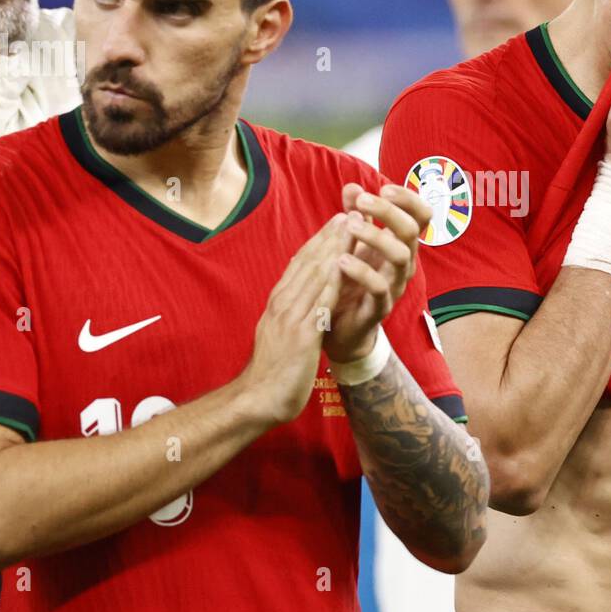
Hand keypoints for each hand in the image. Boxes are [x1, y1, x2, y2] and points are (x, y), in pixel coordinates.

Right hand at [239, 214, 350, 425]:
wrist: (257, 400)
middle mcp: (283, 303)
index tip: (337, 221)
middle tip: (351, 211)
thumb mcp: (282, 333)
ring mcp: (290, 316)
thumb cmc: (273, 371)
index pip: (301, 264)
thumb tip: (305, 301)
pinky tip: (347, 265)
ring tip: (353, 227)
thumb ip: (293, 313)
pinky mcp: (301, 334)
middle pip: (308, 261)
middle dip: (331, 235)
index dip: (320, 240)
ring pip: (315, 274)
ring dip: (335, 248)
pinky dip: (333, 280)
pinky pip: (320, 302)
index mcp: (279, 302)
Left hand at [324, 183, 429, 362]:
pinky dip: (361, 272)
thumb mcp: (352, 243)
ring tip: (351, 226)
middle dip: (389, 211)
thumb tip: (351, 186)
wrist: (341, 327)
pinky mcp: (380, 307)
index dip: (408, 199)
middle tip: (364, 201)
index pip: (420, 215)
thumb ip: (355, 215)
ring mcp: (394, 285)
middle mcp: (404, 263)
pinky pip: (379, 288)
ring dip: (376, 237)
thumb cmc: (351, 280)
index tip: (384, 188)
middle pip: (412, 230)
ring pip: (400, 256)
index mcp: (400, 243)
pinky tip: (341, 261)